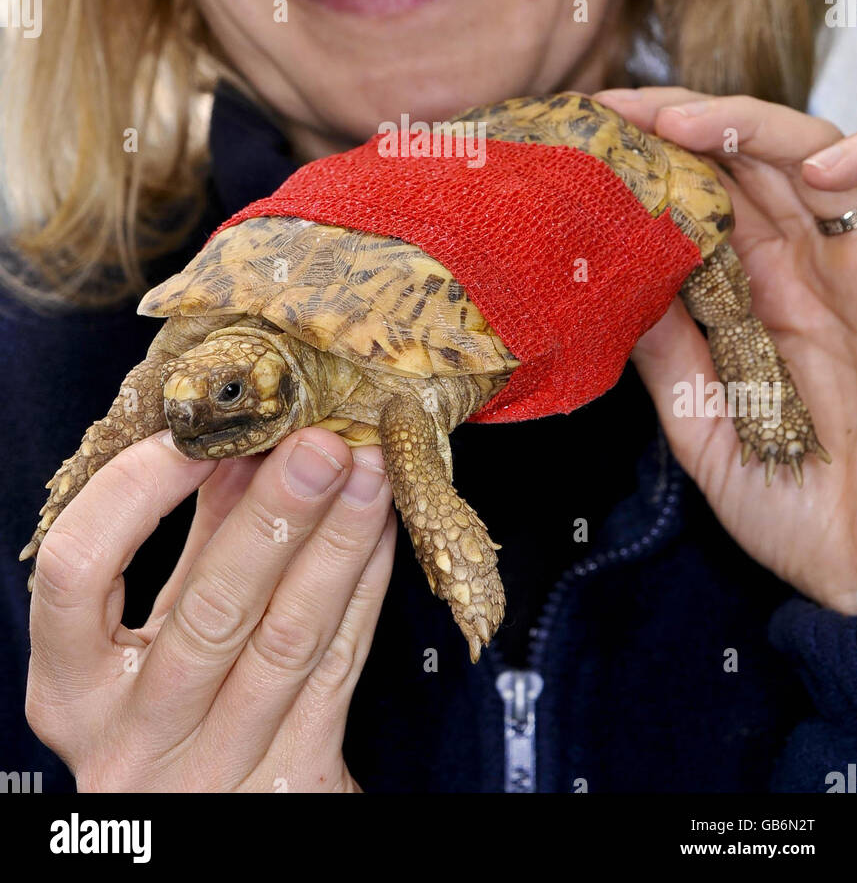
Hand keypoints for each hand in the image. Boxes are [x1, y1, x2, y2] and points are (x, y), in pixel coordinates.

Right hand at [24, 426, 395, 791]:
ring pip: (289, 638)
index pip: (79, 571)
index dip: (138, 491)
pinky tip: (380, 531)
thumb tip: (242, 443)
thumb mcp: (149, 634)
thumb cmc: (169, 713)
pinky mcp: (295, 777)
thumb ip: (190, 542)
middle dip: (275, 512)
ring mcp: (218, 767)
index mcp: (71, 690)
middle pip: (210, 609)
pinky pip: (339, 666)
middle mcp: (135, 739)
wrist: (205, 827)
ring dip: (338, 540)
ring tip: (368, 471)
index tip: (198, 436)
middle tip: (320, 443)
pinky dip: (364, 587)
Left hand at [594, 86, 856, 615]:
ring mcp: (846, 268)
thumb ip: (667, 355)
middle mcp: (795, 269)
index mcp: (747, 297)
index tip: (581, 144)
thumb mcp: (704, 424)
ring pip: (802, 158)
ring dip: (745, 125)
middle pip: (737, 163)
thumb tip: (605, 290)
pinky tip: (818, 169)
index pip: (696, 204)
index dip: (647, 166)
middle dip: (675, 123)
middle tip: (612, 110)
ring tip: (680, 121)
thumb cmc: (793, 503)